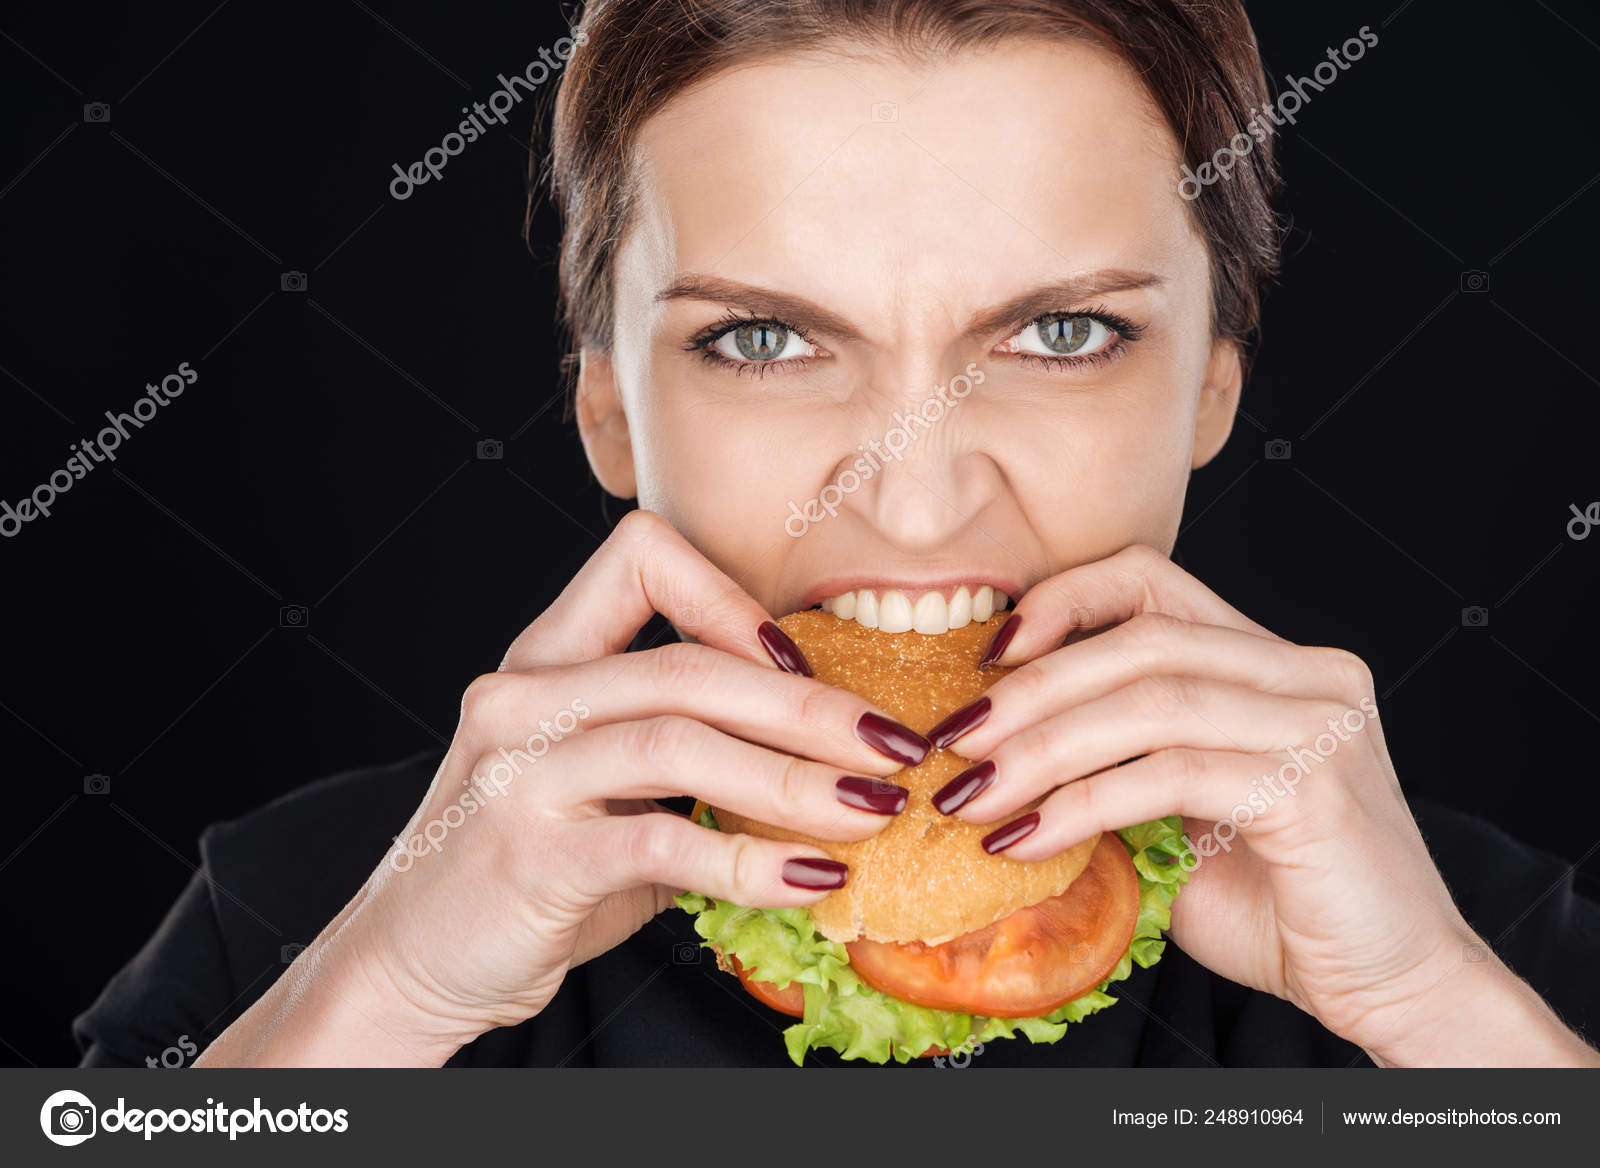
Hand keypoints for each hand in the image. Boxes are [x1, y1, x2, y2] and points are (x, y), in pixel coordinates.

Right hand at [196, 509, 925, 1065]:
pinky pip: (665, 843)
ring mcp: (520, 772)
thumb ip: (679, 754)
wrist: (411, 962)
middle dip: (811, 707)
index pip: (641, 559)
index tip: (801, 661)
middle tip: (893, 746)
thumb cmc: (523, 869)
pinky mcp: (532, 855)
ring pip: (682, 743)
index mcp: (544, 659)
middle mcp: (524, 698)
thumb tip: (817, 748)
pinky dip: (752, 860)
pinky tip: (811, 879)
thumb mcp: (595, 788)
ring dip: (797, 778)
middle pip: (691, 665)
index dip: (732, 596)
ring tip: (873, 810)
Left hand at [933, 544, 1597, 1065]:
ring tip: (973, 796)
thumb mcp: (1180, 817)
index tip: (988, 655)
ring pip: (1150, 701)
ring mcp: (1318, 722)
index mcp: (1275, 662)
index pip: (1155, 580)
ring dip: (1042, 749)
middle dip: (1031, 689)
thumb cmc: (1281, 904)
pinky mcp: (1313, 786)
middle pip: (1141, 638)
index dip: (1064, 600)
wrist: (1391, 986)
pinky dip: (1084, 804)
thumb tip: (997, 748)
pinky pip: (1171, 773)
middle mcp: (1308, 672)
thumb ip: (1117, 765)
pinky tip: (1027, 841)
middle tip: (955, 742)